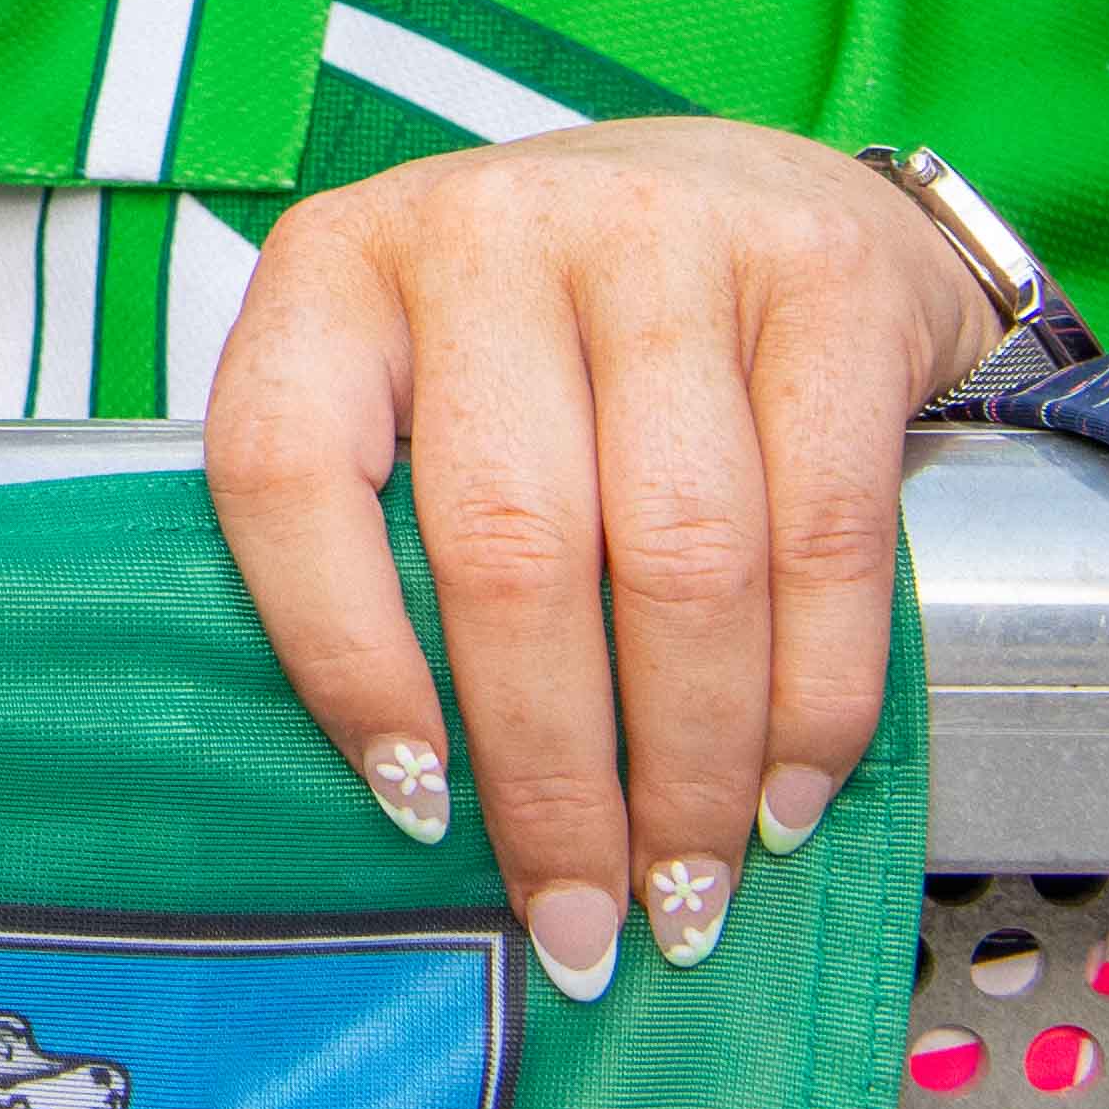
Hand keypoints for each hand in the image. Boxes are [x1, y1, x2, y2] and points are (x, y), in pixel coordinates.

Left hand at [203, 118, 997, 997]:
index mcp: (341, 264)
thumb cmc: (562, 331)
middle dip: (550, 772)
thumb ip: (388, 522)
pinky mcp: (822, 283)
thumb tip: (408, 793)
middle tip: (579, 917)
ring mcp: (662, 237)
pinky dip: (810, 697)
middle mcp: (488, 228)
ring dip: (689, 764)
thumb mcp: (424, 379)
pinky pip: (822, 535)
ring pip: (676, 558)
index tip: (410, 805)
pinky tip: (785, 791)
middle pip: (504, 546)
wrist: (764, 191)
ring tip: (689, 886)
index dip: (338, 659)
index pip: (286, 472)